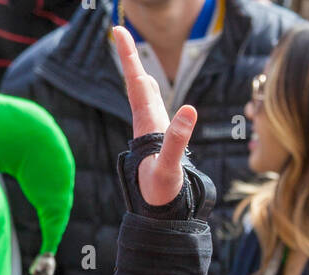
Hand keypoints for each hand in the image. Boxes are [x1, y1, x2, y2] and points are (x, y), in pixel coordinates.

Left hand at [112, 25, 196, 206]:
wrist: (156, 210)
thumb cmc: (160, 192)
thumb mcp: (169, 167)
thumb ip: (177, 140)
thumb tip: (189, 110)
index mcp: (147, 124)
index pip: (136, 84)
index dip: (129, 57)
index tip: (118, 31)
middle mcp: (145, 123)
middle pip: (136, 85)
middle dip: (130, 58)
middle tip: (120, 32)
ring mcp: (150, 130)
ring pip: (142, 95)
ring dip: (137, 73)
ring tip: (130, 53)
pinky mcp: (156, 137)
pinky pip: (150, 106)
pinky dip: (147, 90)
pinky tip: (147, 86)